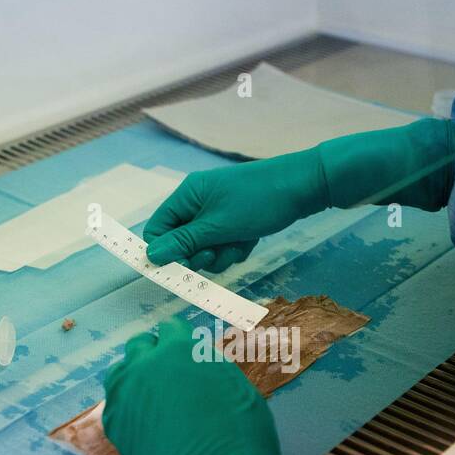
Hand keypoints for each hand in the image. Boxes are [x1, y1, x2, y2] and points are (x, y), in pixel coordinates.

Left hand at [102, 317, 330, 454]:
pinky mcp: (115, 426)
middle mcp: (148, 365)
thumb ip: (211, 371)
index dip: (179, 343)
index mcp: (183, 349)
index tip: (183, 357)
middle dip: (153, 358)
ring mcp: (126, 396)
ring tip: (151, 399)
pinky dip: (125, 410)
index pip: (170, 330)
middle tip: (167, 378)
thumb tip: (200, 370)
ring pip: (119, 374)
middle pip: (139, 348)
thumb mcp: (239, 391)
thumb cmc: (243, 440)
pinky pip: (113, 407)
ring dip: (133, 380)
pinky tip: (143, 424)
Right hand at [143, 150, 327, 271]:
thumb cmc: (257, 202)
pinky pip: (224, 245)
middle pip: (181, 242)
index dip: (165, 251)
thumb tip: (151, 256)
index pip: (158, 229)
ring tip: (238, 244)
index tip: (181, 268)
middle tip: (215, 253)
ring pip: (205, 248)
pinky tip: (249, 240)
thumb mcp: (217, 226)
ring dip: (220, 254)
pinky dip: (235, 248)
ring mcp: (218, 212)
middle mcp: (198, 203)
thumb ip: (183, 242)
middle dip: (199, 254)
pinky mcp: (235, 221)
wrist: (303, 187)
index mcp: (187, 196)